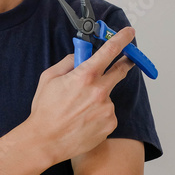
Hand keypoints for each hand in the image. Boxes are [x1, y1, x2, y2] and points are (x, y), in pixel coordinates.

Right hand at [26, 27, 135, 165]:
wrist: (45, 141)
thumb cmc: (45, 111)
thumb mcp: (49, 78)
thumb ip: (68, 63)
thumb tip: (80, 57)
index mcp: (85, 76)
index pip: (109, 51)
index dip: (122, 39)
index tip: (129, 33)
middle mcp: (99, 91)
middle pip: (120, 71)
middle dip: (124, 64)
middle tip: (125, 61)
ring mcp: (106, 109)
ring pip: (108, 95)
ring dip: (99, 97)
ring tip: (79, 109)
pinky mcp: (109, 123)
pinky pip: (108, 113)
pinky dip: (99, 113)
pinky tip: (84, 119)